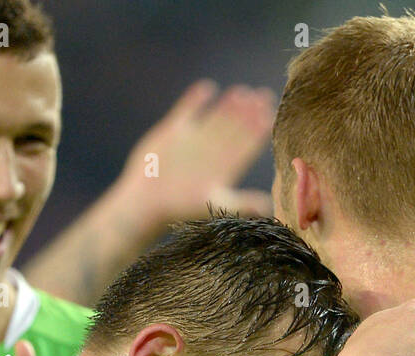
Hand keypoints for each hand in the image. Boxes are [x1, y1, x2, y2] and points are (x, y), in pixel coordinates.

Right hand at [115, 80, 274, 228]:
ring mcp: (193, 140)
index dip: (258, 129)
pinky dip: (196, 98)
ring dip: (228, 105)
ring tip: (241, 92)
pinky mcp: (173, 131)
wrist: (146, 203)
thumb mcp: (214, 204)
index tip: (269, 114)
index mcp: (225, 166)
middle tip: (262, 96)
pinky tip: (207, 88)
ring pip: (216, 116)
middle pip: (235, 127)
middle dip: (249, 112)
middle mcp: (212, 151)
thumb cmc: (180, 209)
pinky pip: (188, 110)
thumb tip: (268, 205)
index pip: (247, 144)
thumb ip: (241, 203)